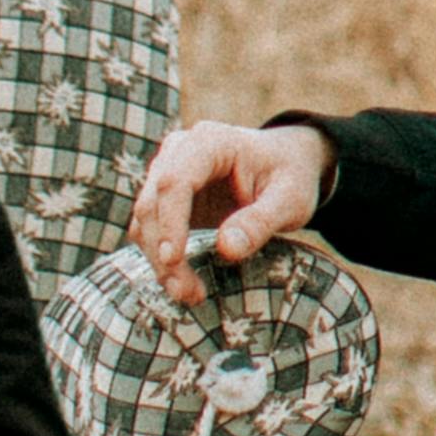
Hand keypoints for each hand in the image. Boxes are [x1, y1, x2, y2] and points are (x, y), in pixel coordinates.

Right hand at [134, 115, 326, 312]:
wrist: (287, 162)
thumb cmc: (290, 174)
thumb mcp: (290, 198)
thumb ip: (260, 221)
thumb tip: (226, 248)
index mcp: (210, 142)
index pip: (174, 180)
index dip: (170, 221)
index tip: (175, 260)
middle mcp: (179, 152)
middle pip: (152, 203)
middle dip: (163, 253)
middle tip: (188, 292)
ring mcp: (168, 173)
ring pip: (146, 221)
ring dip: (159, 261)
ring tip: (189, 294)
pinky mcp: (167, 200)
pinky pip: (151, 231)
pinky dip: (162, 259)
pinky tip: (184, 284)